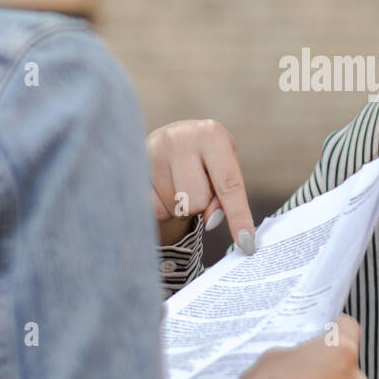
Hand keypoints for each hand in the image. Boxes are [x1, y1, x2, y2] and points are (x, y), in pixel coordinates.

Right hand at [146, 118, 254, 250]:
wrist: (171, 139)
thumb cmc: (205, 158)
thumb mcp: (223, 167)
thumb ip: (224, 195)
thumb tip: (211, 221)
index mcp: (212, 134)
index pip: (229, 184)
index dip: (238, 216)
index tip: (246, 243)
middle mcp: (180, 138)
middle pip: (197, 201)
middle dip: (200, 205)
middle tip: (196, 184)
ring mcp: (153, 150)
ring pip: (174, 207)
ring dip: (179, 206)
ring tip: (178, 182)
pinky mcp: (132, 167)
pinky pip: (153, 209)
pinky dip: (161, 206)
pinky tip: (161, 187)